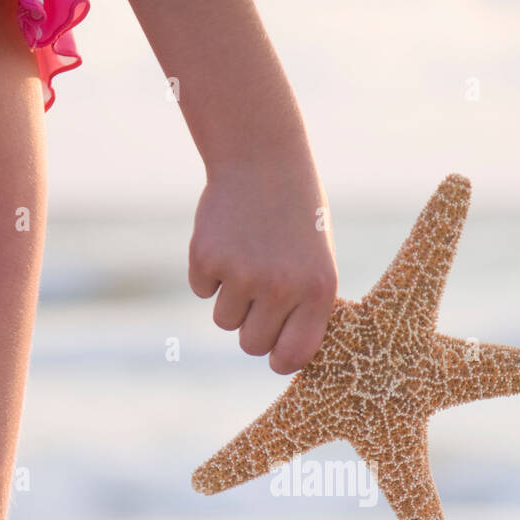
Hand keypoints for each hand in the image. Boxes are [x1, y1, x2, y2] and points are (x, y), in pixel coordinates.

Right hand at [188, 152, 337, 373]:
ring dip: (229, 298)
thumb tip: (283, 357)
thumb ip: (304, 310)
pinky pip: (201, 290)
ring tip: (246, 259)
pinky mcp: (206, 258)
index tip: (274, 354)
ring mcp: (241, 274)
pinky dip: (208, 272)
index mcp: (317, 292)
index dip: (279, 359)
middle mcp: (280, 288)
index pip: (293, 355)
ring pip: (224, 321)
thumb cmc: (297, 219)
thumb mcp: (317, 263)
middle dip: (250, 327)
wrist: (263, 160)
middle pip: (251, 344)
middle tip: (258, 294)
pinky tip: (228, 240)